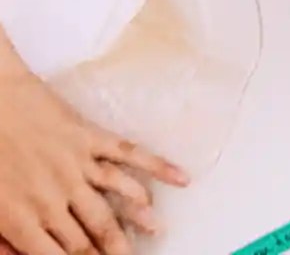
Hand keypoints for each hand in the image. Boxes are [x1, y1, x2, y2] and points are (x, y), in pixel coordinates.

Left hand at [0, 69, 188, 254]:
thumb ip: (3, 239)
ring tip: (157, 231)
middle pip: (93, 234)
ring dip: (139, 219)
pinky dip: (157, 167)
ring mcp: (76, 166)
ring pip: (116, 201)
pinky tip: (179, 178)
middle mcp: (55, 196)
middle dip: (115, 250)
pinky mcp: (88, 138)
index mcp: (21, 218)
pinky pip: (128, 155)